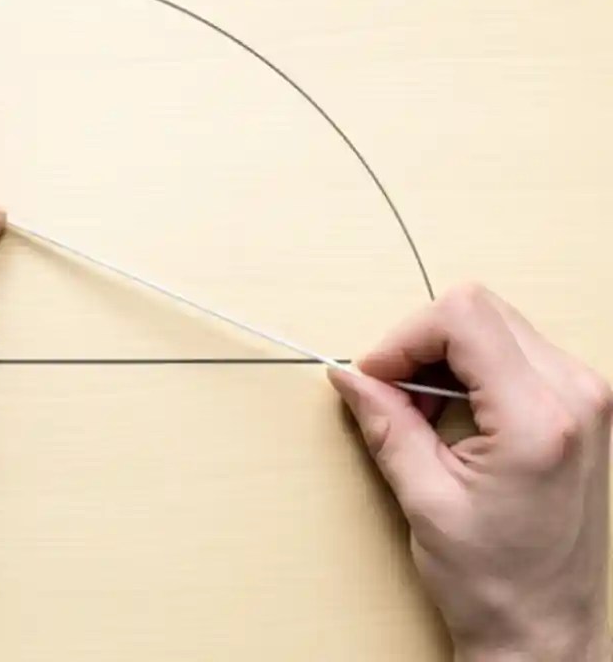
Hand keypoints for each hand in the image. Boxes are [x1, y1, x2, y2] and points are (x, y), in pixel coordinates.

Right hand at [329, 284, 610, 660]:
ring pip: (497, 324)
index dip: (404, 337)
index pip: (464, 318)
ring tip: (421, 409)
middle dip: (421, 343)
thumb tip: (350, 376)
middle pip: (480, 311)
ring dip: (445, 355)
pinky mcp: (582, 405)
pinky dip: (471, 368)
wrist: (543, 626)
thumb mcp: (423, 499)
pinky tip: (451, 410)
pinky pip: (516, 350)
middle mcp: (577, 396)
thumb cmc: (495, 580)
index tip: (375, 376)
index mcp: (540, 419)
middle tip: (392, 394)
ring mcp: (587, 397)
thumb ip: (385, 423)